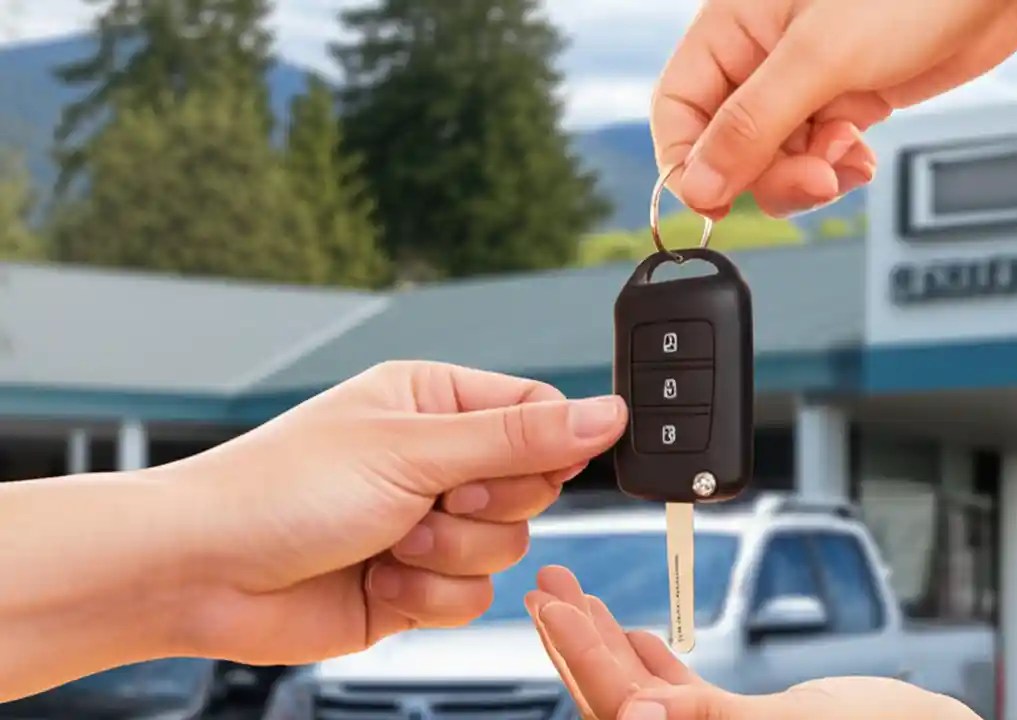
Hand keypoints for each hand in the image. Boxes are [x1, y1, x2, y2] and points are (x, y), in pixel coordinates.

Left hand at [164, 362, 625, 664]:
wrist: (202, 574)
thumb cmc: (280, 491)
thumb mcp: (412, 450)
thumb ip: (518, 438)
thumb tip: (606, 413)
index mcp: (435, 402)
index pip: (538, 415)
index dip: (544, 450)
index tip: (510, 470)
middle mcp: (436, 460)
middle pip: (532, 488)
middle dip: (483, 509)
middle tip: (431, 502)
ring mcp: (427, 525)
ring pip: (508, 549)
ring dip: (449, 557)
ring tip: (389, 543)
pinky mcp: (415, 584)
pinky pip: (474, 597)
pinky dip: (430, 598)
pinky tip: (378, 579)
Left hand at [524, 566, 978, 719]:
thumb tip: (635, 715)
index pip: (619, 711)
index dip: (579, 657)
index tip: (551, 605)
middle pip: (614, 699)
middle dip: (575, 641)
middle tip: (546, 585)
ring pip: (640, 690)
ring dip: (604, 640)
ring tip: (571, 594)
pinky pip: (680, 692)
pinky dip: (653, 659)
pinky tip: (633, 633)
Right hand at [653, 0, 1016, 218]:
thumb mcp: (820, 58)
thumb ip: (752, 124)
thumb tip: (700, 182)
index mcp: (733, 24)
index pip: (679, 106)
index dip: (690, 160)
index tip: (716, 201)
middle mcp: (763, 53)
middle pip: (729, 143)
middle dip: (768, 173)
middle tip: (811, 181)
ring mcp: (806, 79)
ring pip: (776, 157)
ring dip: (807, 175)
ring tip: (845, 160)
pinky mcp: (846, 99)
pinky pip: (817, 154)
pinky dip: (836, 167)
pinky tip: (860, 157)